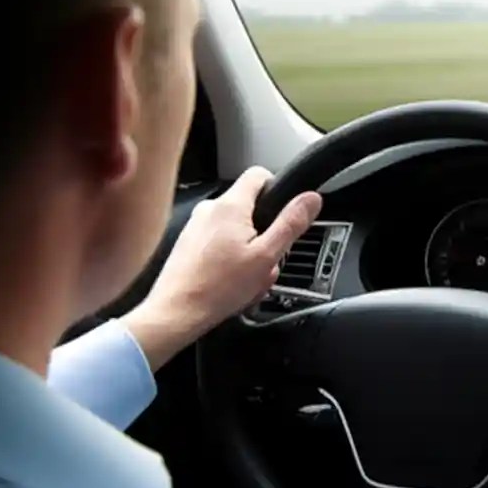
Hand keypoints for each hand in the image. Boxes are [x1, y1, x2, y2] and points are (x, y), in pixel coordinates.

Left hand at [122, 167, 321, 369]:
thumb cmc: (217, 288)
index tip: (284, 212)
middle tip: (267, 259)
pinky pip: (219, 242)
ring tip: (248, 277)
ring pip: (236, 228)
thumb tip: (311, 199)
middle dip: (264, 232)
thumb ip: (290, 224)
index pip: (259, 175)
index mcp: (230, 206)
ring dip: (248, 249)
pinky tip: (231, 281)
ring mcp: (196, 226)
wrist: (176, 312)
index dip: (277, 189)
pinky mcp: (189, 243)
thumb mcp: (266, 256)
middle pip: (250, 207)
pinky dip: (230, 258)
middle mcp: (209, 209)